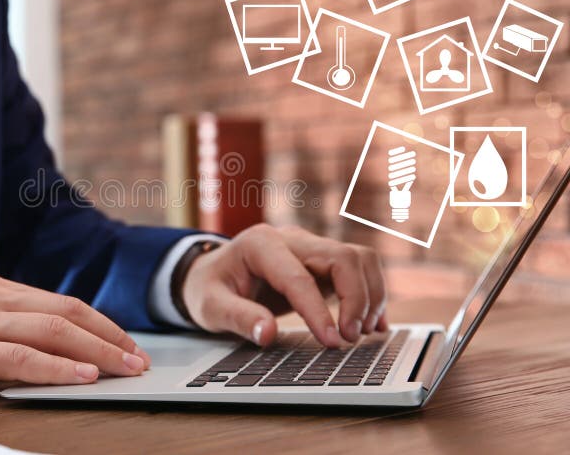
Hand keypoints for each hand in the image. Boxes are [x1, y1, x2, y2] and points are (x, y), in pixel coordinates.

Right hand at [0, 273, 149, 395]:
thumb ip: (5, 323)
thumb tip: (51, 347)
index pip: (62, 303)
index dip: (101, 324)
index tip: (126, 343)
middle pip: (67, 313)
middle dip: (110, 337)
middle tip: (139, 359)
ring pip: (52, 331)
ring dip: (96, 352)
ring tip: (125, 369)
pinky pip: (20, 358)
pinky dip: (56, 368)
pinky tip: (82, 378)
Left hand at [181, 225, 387, 347]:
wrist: (209, 274)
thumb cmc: (208, 288)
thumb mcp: (210, 306)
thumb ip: (237, 317)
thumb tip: (266, 333)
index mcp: (260, 244)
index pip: (299, 276)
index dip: (319, 311)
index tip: (332, 342)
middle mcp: (291, 239)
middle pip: (342, 257)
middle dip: (356, 298)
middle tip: (350, 338)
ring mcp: (310, 247)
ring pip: (358, 259)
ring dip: (370, 295)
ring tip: (364, 333)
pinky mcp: (321, 262)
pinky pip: (357, 270)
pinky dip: (370, 295)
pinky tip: (372, 325)